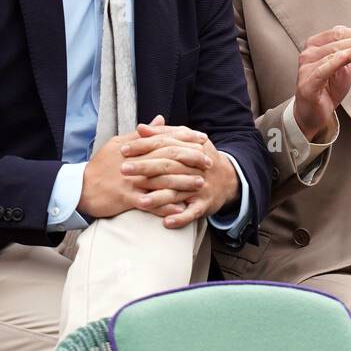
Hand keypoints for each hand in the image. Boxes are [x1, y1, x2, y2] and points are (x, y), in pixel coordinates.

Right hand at [79, 115, 207, 218]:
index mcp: (133, 145)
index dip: (185, 137)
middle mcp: (133, 161)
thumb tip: (160, 119)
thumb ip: (142, 134)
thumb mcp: (118, 143)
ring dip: (183, 182)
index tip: (202, 138)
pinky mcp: (125, 198)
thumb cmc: (101, 166)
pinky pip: (150, 203)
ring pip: (162, 180)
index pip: (164, 137)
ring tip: (200, 184)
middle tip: (208, 162)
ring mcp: (130, 180)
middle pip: (167, 157)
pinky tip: (181, 209)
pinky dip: (166, 207)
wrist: (79, 188)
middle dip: (191, 159)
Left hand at [122, 115, 240, 225]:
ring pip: (178, 192)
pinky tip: (166, 222)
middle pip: (169, 166)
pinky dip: (180, 218)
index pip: (165, 144)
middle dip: (145, 168)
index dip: (144, 146)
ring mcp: (200, 187)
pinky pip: (192, 213)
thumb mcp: (186, 142)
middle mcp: (196, 167)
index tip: (123, 149)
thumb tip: (141, 128)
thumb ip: (163, 134)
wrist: (227, 179)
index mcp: (191, 149)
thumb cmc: (200, 159)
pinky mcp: (204, 205)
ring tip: (140, 201)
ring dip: (159, 198)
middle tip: (123, 169)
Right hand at [294, 26, 350, 140]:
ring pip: (331, 54)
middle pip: (334, 42)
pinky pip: (324, 70)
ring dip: (350, 48)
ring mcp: (306, 69)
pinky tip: (347, 56)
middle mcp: (308, 54)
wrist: (313, 113)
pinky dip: (336, 61)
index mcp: (315, 46)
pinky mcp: (307, 84)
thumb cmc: (327, 88)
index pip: (336, 33)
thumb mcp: (343, 67)